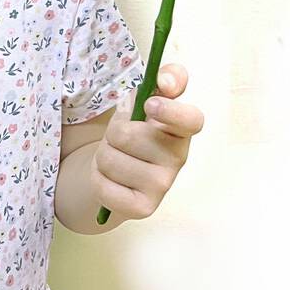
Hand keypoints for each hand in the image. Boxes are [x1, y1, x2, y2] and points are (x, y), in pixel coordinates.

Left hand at [94, 63, 203, 219]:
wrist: (119, 169)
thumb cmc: (137, 128)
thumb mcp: (149, 97)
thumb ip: (166, 80)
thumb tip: (166, 80)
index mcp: (182, 129)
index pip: (191, 120)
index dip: (171, 111)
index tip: (149, 103)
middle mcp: (178, 159)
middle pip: (127, 135)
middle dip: (112, 130)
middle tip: (119, 136)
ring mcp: (162, 186)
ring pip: (109, 159)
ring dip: (102, 153)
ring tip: (115, 155)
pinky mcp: (142, 209)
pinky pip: (103, 185)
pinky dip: (97, 177)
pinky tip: (111, 177)